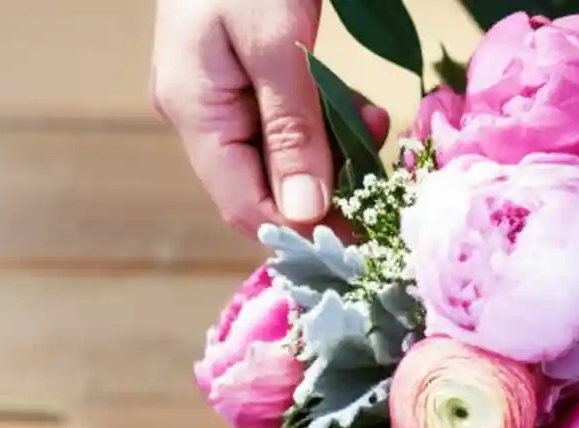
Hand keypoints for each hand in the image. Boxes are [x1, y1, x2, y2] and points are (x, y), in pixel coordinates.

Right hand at [150, 0, 389, 234]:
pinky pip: (289, 124)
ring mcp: (221, 95)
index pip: (243, 205)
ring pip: (283, 159)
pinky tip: (362, 109)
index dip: (302, 230)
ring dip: (336, 156)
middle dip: (328, 190)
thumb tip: (304, 212)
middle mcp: (200, 112)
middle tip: (384, 178)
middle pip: (264, 187)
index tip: (365, 234)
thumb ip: (291, 129)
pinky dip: (329, 125)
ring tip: (377, 128)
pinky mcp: (247, 78)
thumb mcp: (277, 42)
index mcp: (195, 108)